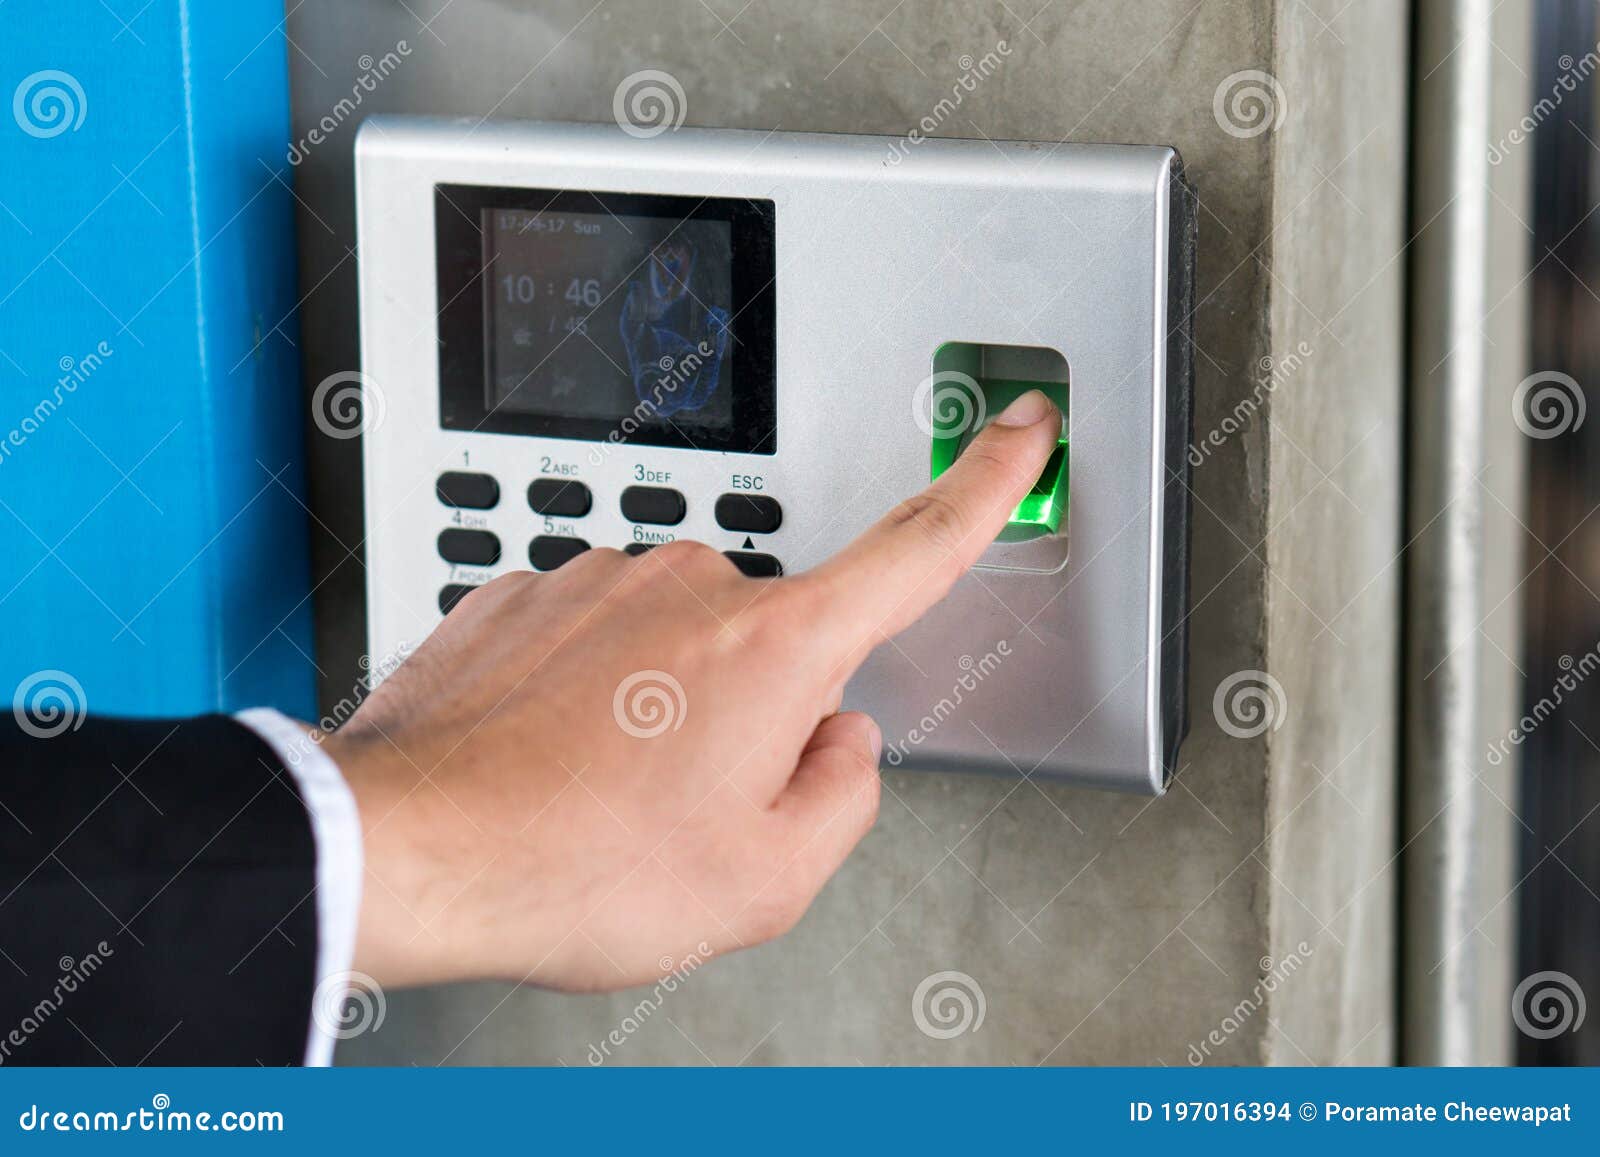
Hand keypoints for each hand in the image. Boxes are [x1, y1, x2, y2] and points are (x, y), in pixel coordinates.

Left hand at [322, 390, 1061, 990]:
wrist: (410, 848)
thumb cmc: (574, 867)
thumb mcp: (766, 880)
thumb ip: (844, 795)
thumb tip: (838, 740)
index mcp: (776, 646)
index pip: (916, 544)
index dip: (986, 480)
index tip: (1019, 427)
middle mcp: (690, 586)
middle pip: (777, 640)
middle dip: (758, 711)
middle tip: (687, 801)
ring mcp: (599, 579)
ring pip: (677, 644)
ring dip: (662, 708)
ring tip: (603, 794)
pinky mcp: (525, 591)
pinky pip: (595, 640)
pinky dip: (588, 697)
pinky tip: (552, 763)